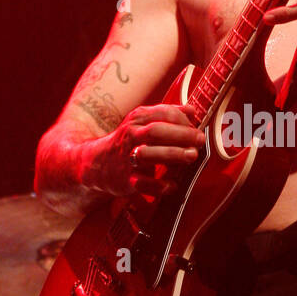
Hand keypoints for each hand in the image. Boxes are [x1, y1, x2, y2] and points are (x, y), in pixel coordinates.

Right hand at [88, 103, 204, 198]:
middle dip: (181, 135)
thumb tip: (192, 110)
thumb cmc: (128, 141)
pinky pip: (143, 183)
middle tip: (199, 140)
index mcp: (137, 119)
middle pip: (156, 131)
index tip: (196, 128)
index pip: (162, 114)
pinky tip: (173, 185)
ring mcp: (127, 158)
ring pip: (149, 155)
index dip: (182, 120)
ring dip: (172, 155)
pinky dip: (159, 185)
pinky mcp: (126, 179)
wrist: (97, 163)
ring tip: (191, 156)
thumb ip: (167, 114)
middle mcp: (131, 136)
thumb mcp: (143, 121)